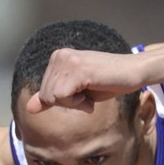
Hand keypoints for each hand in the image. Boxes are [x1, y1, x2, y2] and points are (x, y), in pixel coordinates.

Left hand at [26, 49, 141, 113]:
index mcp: (57, 58)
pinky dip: (79, 102)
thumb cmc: (108, 83)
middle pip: (47, 96)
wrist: (133, 73)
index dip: (65, 101)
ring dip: (75, 103)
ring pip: (53, 98)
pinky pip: (63, 97)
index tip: (84, 90)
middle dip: (69, 103)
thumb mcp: (75, 93)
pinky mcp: (76, 69)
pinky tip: (93, 89)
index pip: (45, 93)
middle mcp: (59, 56)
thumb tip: (29, 108)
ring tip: (92, 88)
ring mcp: (67, 61)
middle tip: (89, 90)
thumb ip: (52, 98)